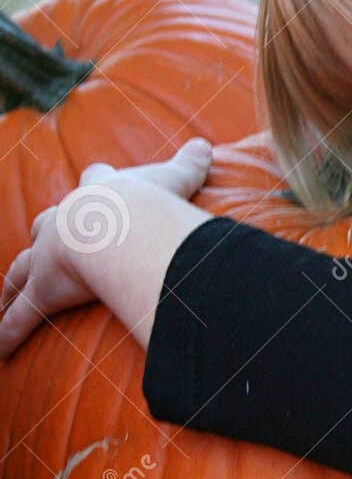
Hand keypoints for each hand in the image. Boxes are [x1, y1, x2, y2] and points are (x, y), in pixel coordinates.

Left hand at [0, 137, 213, 360]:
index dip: (97, 184)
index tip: (96, 182)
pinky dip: (8, 333)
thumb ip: (188, 164)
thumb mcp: (174, 178)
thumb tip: (204, 145)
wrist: (119, 227)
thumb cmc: (149, 203)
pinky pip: (22, 318)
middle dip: (44, 234)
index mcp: (98, 194)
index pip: (94, 182)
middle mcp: (65, 221)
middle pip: (45, 225)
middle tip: (42, 240)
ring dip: (12, 283)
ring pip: (22, 269)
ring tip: (3, 296)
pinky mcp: (44, 292)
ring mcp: (49, 257)